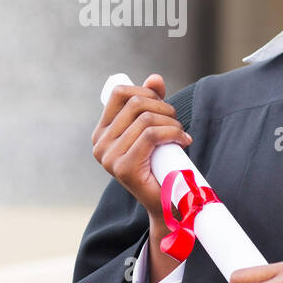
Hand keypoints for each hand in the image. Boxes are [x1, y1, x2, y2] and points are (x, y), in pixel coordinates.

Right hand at [91, 73, 191, 282]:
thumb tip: (155, 78)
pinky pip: (151, 135)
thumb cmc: (160, 164)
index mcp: (102, 132)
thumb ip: (151, 102)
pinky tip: (182, 141)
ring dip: (172, 123)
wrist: (167, 203)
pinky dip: (172, 133)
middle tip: (176, 124)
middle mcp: (100, 144)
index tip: (162, 105)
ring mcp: (109, 157)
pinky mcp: (123, 168)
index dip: (146, 91)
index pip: (120, 92)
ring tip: (180, 135)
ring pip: (146, 118)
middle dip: (164, 108)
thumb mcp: (154, 127)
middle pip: (136, 103)